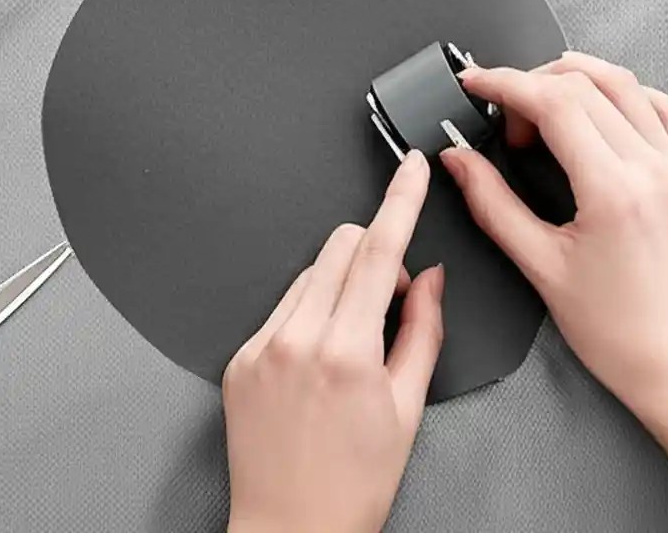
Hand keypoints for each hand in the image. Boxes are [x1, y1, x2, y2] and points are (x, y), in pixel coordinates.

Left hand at [223, 151, 443, 532]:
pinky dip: (309, 312)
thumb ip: (422, 331)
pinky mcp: (239, 358)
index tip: (411, 170)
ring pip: (309, 274)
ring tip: (354, 344)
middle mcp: (296, 341)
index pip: (378, 251)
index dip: (400, 201)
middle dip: (374, 255)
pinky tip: (321, 359)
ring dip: (340, 285)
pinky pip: (282, 307)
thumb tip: (428, 280)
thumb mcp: (407, 407)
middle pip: (339, 248)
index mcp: (346, 352)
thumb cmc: (353, 484)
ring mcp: (261, 347)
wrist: (291, 530)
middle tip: (392, 304)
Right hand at [444, 54, 667, 531]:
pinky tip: (601, 114)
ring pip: (629, 87)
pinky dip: (628, 97)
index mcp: (614, 191)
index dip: (505, 83)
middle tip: (505, 123)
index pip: (554, 102)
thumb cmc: (614, 333)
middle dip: (534, 86)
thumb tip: (457, 159)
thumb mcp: (541, 268)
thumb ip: (494, 205)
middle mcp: (655, 169)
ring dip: (580, 79)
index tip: (473, 83)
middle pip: (587, 85)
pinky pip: (666, 112)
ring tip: (545, 107)